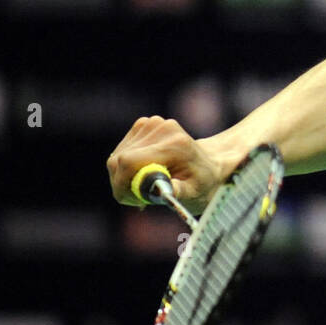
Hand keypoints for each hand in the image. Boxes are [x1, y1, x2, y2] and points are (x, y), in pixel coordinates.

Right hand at [106, 116, 225, 215]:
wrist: (209, 164)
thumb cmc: (202, 183)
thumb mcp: (194, 193)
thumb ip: (176, 190)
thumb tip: (158, 190)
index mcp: (175, 145)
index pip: (130, 161)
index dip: (123, 184)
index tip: (135, 201)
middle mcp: (162, 129)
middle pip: (119, 161)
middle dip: (124, 184)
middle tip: (140, 199)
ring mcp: (151, 123)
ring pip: (117, 158)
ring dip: (124, 178)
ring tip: (146, 187)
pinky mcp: (143, 125)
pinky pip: (121, 152)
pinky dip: (127, 168)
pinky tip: (144, 174)